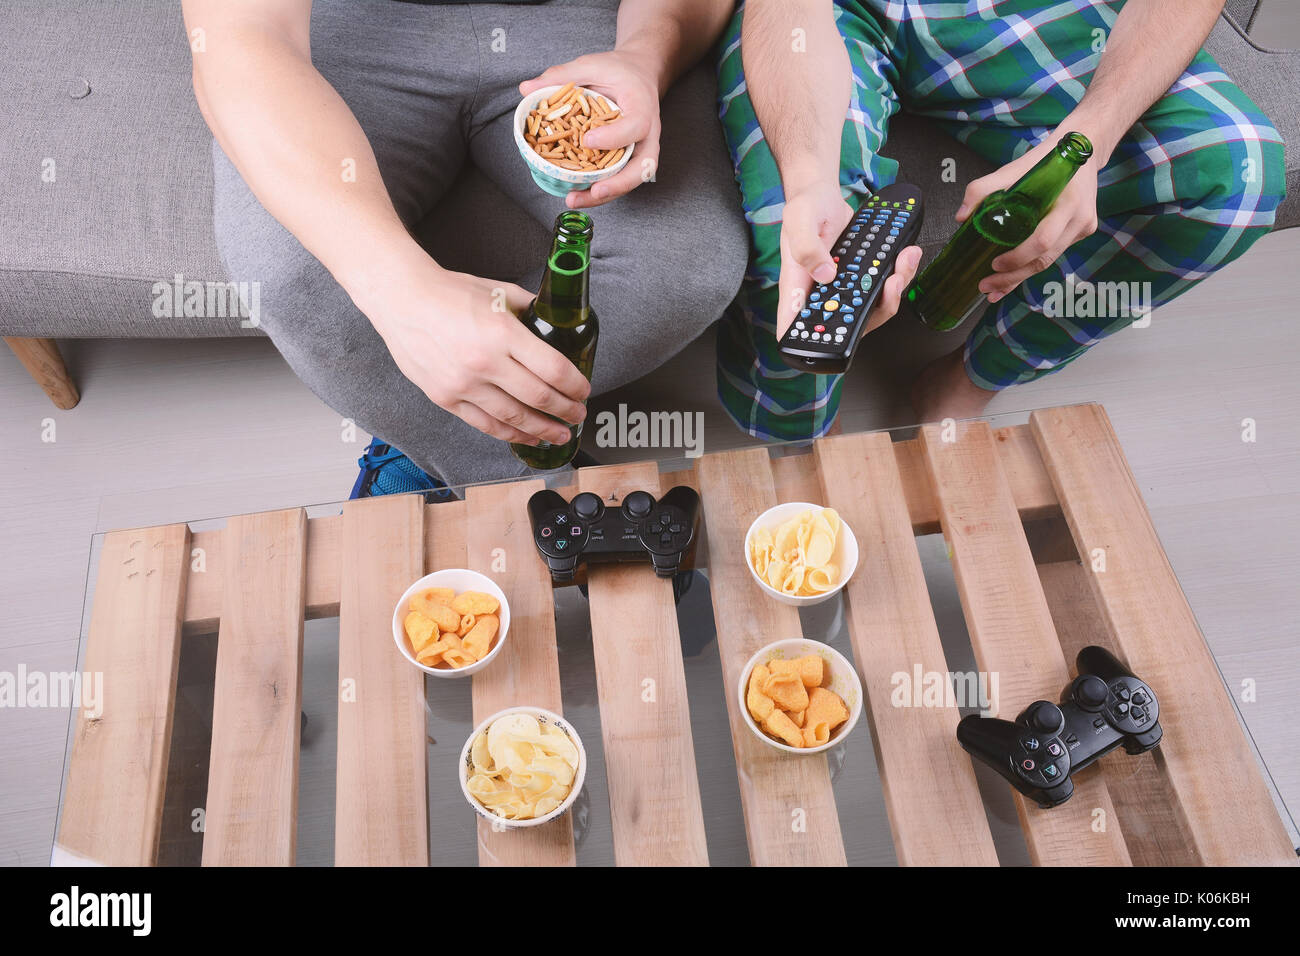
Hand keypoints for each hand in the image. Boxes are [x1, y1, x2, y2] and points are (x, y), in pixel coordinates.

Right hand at [361, 257, 590, 446]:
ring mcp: (463, 383)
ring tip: (558, 434)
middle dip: (565, 411)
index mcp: (502, 332)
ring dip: (541, 429)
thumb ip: (529, 309)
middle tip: (577, 415)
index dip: (574, 385)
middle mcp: (484, 362)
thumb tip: (555, 320)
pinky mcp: (445, 397)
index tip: (583, 390)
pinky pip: (484, 424)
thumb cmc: (449, 292)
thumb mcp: (498, 291)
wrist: (401, 299)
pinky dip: (509, 433)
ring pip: (513, 417)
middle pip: (538, 397)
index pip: (552, 368)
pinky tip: (524, 436)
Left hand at [520, 50, 660, 208]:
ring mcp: (641, 150)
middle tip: (594, 191)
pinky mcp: (631, 159)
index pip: (634, 127)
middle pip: (642, 167)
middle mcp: (647, 134)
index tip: (587, 141)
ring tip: (574, 199)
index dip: (612, 137)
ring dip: (605, 194)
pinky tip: (577, 193)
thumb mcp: (591, 65)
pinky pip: (619, 178)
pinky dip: (599, 189)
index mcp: (641, 107)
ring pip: (631, 180)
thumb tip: (526, 88)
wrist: (640, 74)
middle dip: (618, 184)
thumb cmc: (618, 70)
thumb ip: (562, 76)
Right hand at [777, 180, 922, 340]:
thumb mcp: (800, 219)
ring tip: (904, 262)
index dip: (812, 343)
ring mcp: (841, 286)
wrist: (822, 193)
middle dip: (875, 309)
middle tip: (891, 283)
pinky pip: (880, 286)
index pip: (796, 326)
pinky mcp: (858, 275)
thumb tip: (825, 274)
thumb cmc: (806, 206)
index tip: (837, 338)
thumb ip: (807, 248)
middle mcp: (820, 291)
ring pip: (870, 306)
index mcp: (799, 285)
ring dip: (894, 289)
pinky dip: (897, 273)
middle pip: (846, 323)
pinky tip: (905, 254)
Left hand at [956, 129, 1100, 302]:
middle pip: (1045, 259)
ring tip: (992, 290)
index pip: (1043, 240)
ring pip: (1048, 262)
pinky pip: (1052, 255)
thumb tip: (962, 217)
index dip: (1019, 256)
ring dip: (1019, 278)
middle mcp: (1080, 220)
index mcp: (1068, 203)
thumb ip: (983, 189)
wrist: (1079, 151)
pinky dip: (1028, 269)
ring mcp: (1083, 229)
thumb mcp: (1013, 169)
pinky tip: (1009, 283)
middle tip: (986, 286)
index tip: (995, 263)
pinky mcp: (1080, 234)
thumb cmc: (1044, 161)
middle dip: (1013, 276)